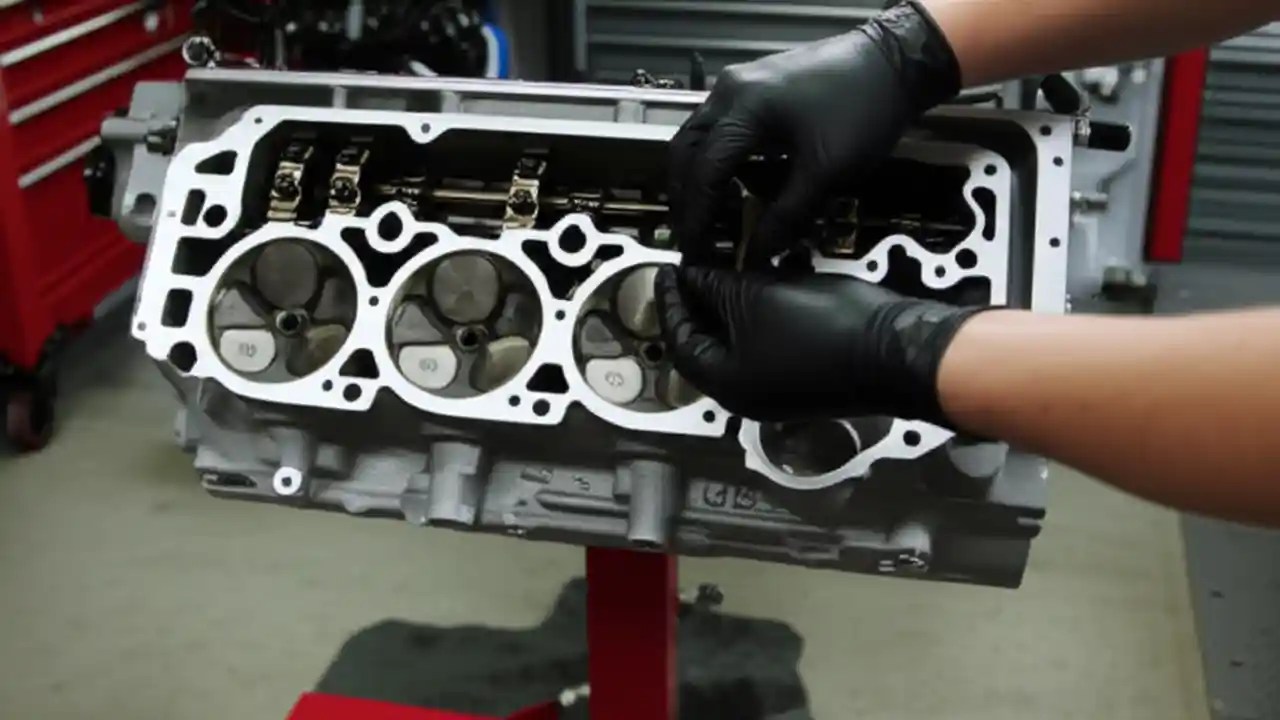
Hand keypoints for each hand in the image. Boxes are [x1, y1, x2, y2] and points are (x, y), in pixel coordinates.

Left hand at [654, 265, 986, 425]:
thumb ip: (715, 285)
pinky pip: (779, 332)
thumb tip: (692, 275)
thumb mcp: (755, 298)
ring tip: (736, 260)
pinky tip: (781, 270)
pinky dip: (774, 303)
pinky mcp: (812, 368)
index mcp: (727, 383)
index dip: (670, 302)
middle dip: (705, 297)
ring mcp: (784, 383)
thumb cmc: (823, 331)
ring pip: (747, 334)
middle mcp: (751, 391)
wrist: (895, 349)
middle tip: (698, 263)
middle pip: (711, 340)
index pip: (681, 340)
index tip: (668, 270)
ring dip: (741, 296)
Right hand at [668, 0, 960, 264]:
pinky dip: (717, 158)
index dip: (697, 215)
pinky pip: (719, 126)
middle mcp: (732, 91)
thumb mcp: (826, 172)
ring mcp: (740, 84)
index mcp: (744, 109)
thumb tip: (760, 252)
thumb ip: (787, 216)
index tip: (697, 247)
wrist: (895, 65)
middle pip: (686, 151)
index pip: (704, 171)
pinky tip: (732, 183)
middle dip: (686, 196)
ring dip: (698, 176)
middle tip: (693, 234)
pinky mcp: (755, 87)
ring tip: (708, 214)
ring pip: (697, 137)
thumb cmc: (865, 107)